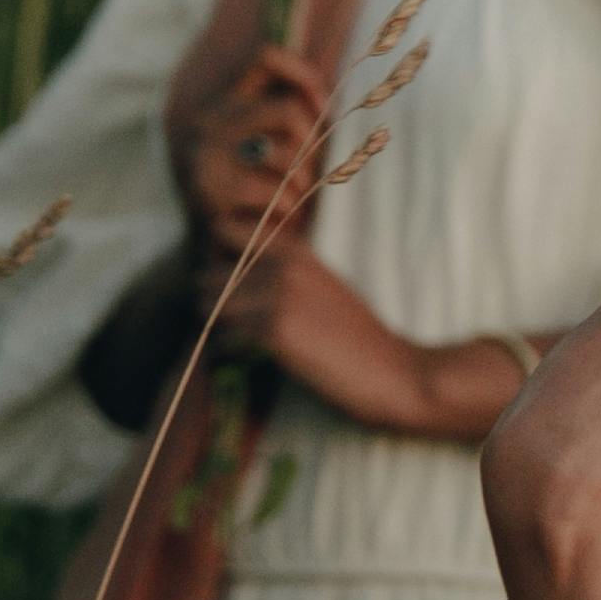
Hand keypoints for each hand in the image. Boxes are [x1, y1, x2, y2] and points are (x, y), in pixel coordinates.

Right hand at [169, 40, 330, 269]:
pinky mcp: (209, 197)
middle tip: (309, 175)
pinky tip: (277, 224)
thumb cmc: (266, 200)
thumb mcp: (282, 151)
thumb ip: (297, 116)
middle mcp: (205, 125)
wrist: (224, 261)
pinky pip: (278, 195)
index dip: (304, 75)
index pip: (266, 56)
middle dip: (313, 145)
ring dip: (303, 186)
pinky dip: (290, 214)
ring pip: (287, 155)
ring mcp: (203, 160)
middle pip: (288, 111)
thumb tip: (328, 90)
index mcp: (223, 105)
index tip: (322, 105)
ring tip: (292, 203)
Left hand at [230, 243, 530, 446]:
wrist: (393, 371)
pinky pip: (223, 336)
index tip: (226, 282)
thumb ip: (284, 272)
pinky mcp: (275, 330)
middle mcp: (283, 264)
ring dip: (214, 326)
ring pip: (207, 304)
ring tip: (235, 342)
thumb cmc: (359, 336)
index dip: (215, 255)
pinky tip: (248, 360)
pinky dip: (228, 351)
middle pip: (207, 270)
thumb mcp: (323, 286)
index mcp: (295, 249)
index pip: (224, 228)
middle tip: (227, 323)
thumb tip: (234, 276)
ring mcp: (278, 294)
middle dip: (209, 297)